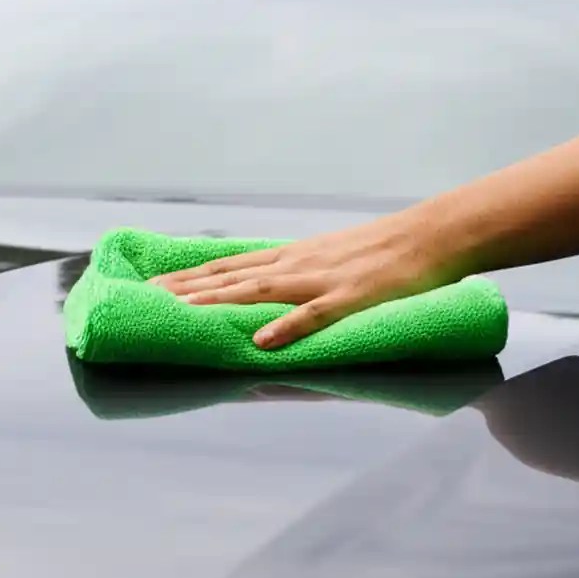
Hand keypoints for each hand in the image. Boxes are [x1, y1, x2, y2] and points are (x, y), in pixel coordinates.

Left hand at [150, 212, 461, 349]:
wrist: (429, 235)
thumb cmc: (380, 250)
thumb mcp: (327, 256)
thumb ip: (293, 271)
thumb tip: (259, 287)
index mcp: (292, 255)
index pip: (229, 265)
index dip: (190, 277)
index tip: (154, 285)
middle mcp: (297, 263)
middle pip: (234, 277)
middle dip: (189, 289)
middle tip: (149, 298)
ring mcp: (323, 280)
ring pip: (262, 292)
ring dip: (221, 302)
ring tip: (185, 313)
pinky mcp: (351, 297)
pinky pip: (316, 315)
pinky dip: (288, 327)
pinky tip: (263, 342)